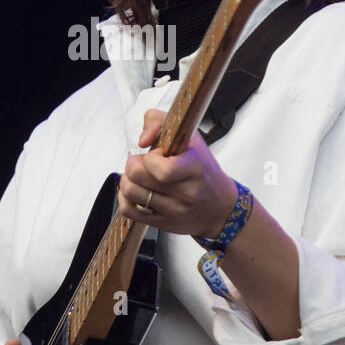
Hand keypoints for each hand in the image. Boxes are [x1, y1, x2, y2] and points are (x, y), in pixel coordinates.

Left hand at [117, 109, 237, 238]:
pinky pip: (129, 211)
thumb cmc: (202, 169)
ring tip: (138, 176)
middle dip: (132, 165)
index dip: (150, 158)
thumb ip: (160, 121)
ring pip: (131, 194)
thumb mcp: (190, 138)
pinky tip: (135, 191)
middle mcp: (186, 192)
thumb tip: (142, 140)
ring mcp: (174, 210)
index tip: (155, 153)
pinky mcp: (163, 223)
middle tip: (140, 162)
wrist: (220, 207)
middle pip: (139, 178)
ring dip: (127, 180)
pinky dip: (124, 198)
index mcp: (195, 167)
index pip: (164, 169)